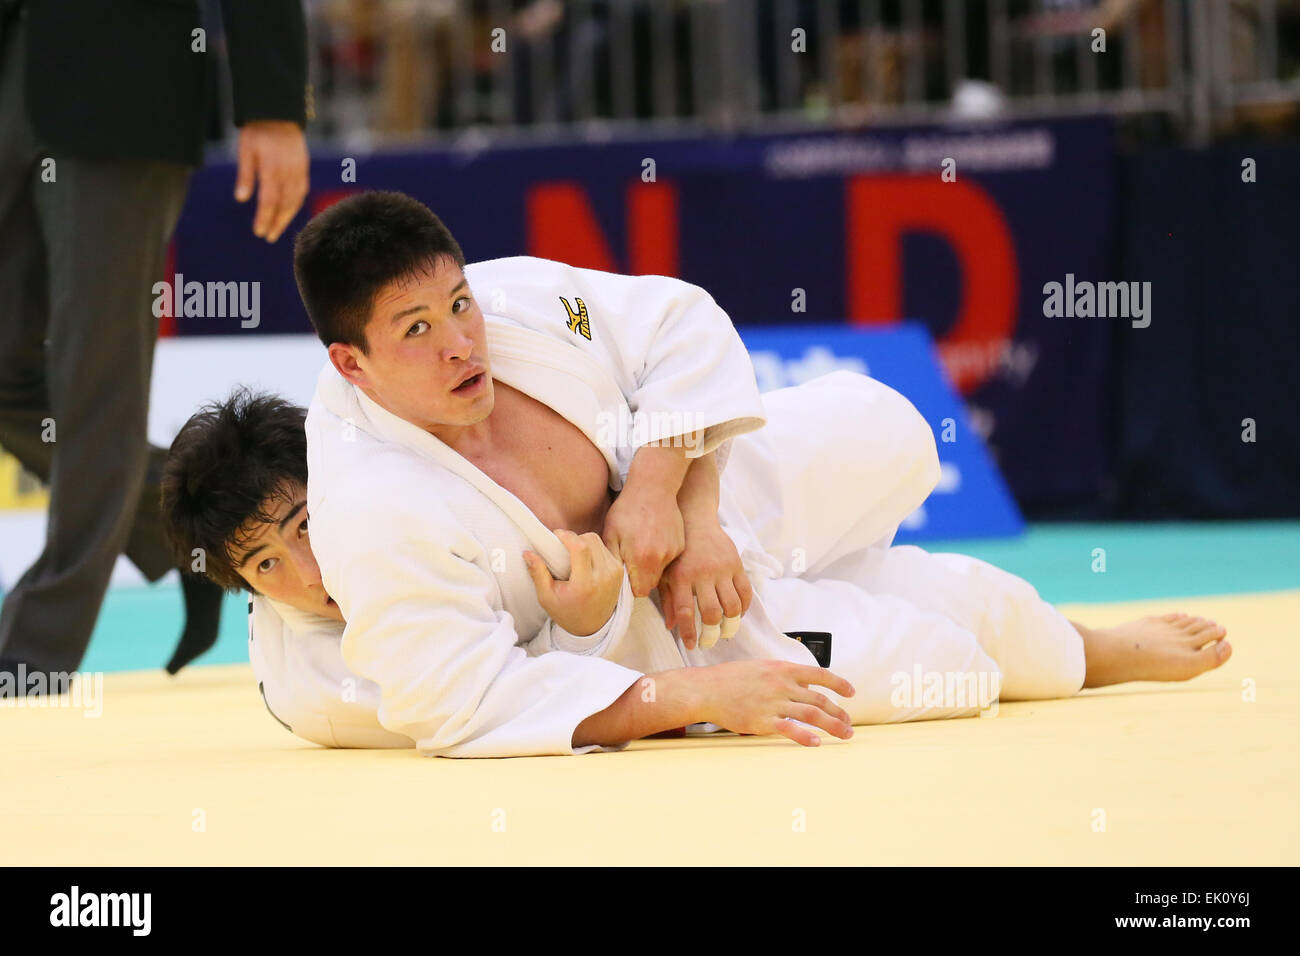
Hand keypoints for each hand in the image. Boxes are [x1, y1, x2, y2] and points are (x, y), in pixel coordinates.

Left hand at [234, 120, 308, 242]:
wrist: (278, 112)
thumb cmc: (258, 132)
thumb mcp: (246, 151)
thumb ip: (246, 176)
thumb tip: (241, 199)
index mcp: (272, 169)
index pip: (269, 201)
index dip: (264, 218)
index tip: (259, 232)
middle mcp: (288, 172)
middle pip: (285, 205)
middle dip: (277, 223)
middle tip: (269, 237)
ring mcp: (299, 170)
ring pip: (296, 200)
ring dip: (287, 217)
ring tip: (278, 228)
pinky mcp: (304, 167)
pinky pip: (302, 191)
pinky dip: (296, 204)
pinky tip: (288, 210)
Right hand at [524, 529, 623, 636]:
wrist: (592, 627)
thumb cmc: (567, 612)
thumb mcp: (547, 597)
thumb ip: (538, 573)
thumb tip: (527, 552)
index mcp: (585, 584)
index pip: (581, 548)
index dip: (567, 536)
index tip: (556, 536)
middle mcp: (604, 576)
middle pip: (590, 539)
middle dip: (574, 538)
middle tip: (562, 546)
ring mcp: (615, 573)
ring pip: (598, 541)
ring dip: (584, 542)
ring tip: (573, 554)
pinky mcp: (620, 570)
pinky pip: (605, 549)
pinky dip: (593, 549)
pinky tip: (585, 560)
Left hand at [602, 486, 684, 597]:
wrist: (653, 487)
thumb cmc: (627, 510)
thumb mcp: (611, 534)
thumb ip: (612, 562)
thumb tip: (612, 582)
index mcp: (642, 559)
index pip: (639, 592)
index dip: (630, 587)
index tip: (624, 575)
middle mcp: (661, 559)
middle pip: (651, 584)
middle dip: (640, 577)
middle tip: (631, 559)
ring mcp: (673, 552)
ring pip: (660, 571)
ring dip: (650, 565)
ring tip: (641, 544)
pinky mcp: (680, 545)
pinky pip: (668, 559)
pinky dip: (660, 554)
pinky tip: (653, 538)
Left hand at [659, 517, 752, 649]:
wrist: (695, 519)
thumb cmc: (677, 551)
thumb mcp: (665, 573)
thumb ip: (668, 599)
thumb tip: (671, 627)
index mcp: (681, 577)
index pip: (686, 612)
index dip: (689, 633)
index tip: (691, 645)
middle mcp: (702, 574)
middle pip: (712, 614)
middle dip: (711, 634)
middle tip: (709, 642)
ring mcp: (722, 569)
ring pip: (732, 607)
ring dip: (730, 625)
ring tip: (725, 631)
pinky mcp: (736, 564)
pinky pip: (746, 592)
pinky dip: (744, 608)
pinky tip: (737, 614)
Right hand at [693, 660, 855, 746]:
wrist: (706, 689)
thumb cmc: (730, 678)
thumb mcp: (760, 667)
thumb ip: (782, 675)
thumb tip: (802, 684)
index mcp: (782, 669)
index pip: (819, 675)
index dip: (839, 684)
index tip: (851, 692)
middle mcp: (781, 685)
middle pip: (820, 699)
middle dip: (839, 712)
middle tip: (848, 723)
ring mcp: (772, 703)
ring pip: (811, 715)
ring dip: (832, 726)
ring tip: (844, 734)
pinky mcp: (762, 721)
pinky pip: (789, 729)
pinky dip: (805, 737)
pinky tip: (816, 743)